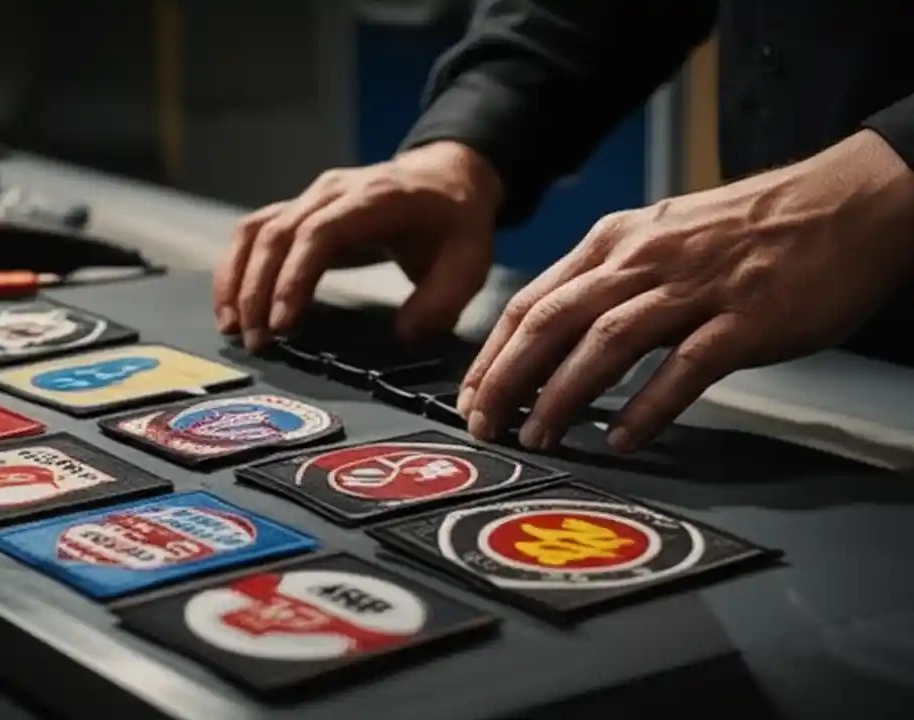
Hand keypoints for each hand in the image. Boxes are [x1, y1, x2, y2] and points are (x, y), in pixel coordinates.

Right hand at [213, 141, 502, 350]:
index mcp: (374, 199)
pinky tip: (233, 307)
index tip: (284, 324)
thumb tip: (403, 337)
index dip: (294, 278)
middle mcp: (332, 191)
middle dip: (257, 290)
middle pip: (276, 233)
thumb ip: (441, 301)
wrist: (447, 177)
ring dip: (236, 279)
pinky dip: (237, 268)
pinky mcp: (300, 211)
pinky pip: (255, 233)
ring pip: (256, 230)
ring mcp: (311, 197)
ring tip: (232, 328)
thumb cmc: (456, 221)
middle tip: (256, 341)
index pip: (318, 233)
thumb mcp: (470, 260)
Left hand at [458, 129, 913, 452]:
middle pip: (553, 321)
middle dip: (509, 378)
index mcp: (615, 240)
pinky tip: (623, 438)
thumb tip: (553, 332)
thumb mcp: (660, 236)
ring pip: (606, 342)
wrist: (848, 202)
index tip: (471, 396)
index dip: (493, 353)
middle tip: (486, 425)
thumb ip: (608, 279)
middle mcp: (644, 258)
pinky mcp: (745, 316)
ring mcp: (694, 286)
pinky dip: (648, 405)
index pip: (533, 300)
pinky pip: (685, 367)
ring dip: (563, 394)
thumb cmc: (749, 229)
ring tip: (538, 436)